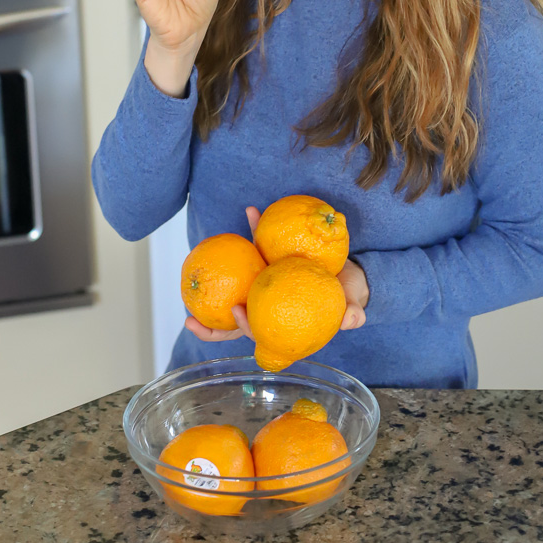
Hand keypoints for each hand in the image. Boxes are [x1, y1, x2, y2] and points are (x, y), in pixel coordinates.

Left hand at [183, 206, 369, 341]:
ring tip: (200, 251)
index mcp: (280, 320)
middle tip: (189, 313)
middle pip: (233, 318)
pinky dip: (255, 227)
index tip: (235, 312)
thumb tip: (354, 320)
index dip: (240, 328)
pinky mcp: (270, 259)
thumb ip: (353, 314)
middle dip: (209, 323)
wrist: (349, 273)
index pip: (256, 331)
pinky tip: (251, 210)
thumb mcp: (353, 304)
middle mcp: (265, 305)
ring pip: (236, 280)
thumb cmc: (347, 296)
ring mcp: (263, 282)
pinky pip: (258, 244)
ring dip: (218, 268)